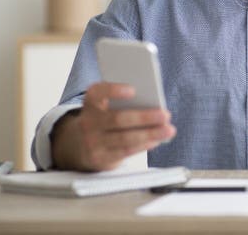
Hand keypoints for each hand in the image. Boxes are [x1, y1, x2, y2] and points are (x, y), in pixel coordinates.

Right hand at [51, 82, 176, 170]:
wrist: (78, 145)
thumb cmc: (103, 119)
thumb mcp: (106, 107)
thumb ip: (123, 103)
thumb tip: (153, 105)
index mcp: (91, 102)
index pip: (98, 93)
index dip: (114, 91)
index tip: (133, 90)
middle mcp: (89, 122)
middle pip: (118, 119)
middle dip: (145, 117)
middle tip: (165, 115)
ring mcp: (93, 142)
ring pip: (125, 138)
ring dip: (151, 134)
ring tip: (169, 130)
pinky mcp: (101, 158)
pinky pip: (126, 151)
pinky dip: (144, 145)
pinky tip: (157, 140)